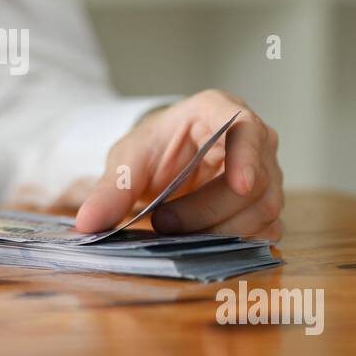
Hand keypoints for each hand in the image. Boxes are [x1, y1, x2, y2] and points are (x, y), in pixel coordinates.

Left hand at [75, 89, 283, 240]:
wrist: (165, 163)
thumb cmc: (153, 149)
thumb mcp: (126, 161)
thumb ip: (112, 189)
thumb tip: (88, 223)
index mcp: (219, 110)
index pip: (246, 128)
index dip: (247, 157)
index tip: (241, 184)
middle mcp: (255, 139)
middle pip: (254, 181)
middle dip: (208, 211)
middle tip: (164, 222)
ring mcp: (267, 174)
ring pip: (263, 209)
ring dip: (221, 231)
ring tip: (178, 233)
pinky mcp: (266, 204)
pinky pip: (267, 230)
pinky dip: (238, 244)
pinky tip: (207, 244)